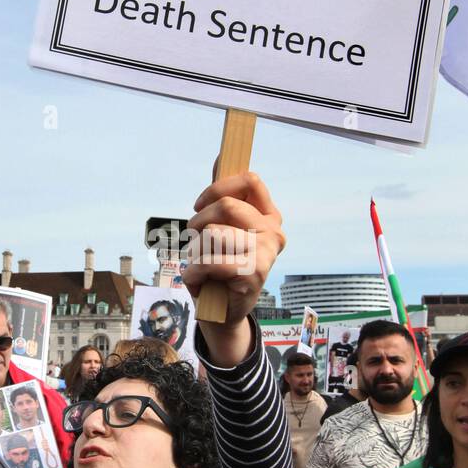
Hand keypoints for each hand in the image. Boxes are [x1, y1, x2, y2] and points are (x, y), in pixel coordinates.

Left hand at [184, 171, 284, 359]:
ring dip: (195, 250)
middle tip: (194, 239)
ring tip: (199, 264)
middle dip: (198, 221)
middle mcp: (273, 232)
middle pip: (226, 204)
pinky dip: (193, 271)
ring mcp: (266, 254)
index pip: (250, 179)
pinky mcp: (253, 275)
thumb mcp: (222, 227)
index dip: (217, 187)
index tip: (200, 204)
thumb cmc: (219, 265)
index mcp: (269, 216)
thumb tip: (222, 156)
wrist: (222, 311)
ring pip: (214, 233)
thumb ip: (223, 195)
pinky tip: (197, 280)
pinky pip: (211, 261)